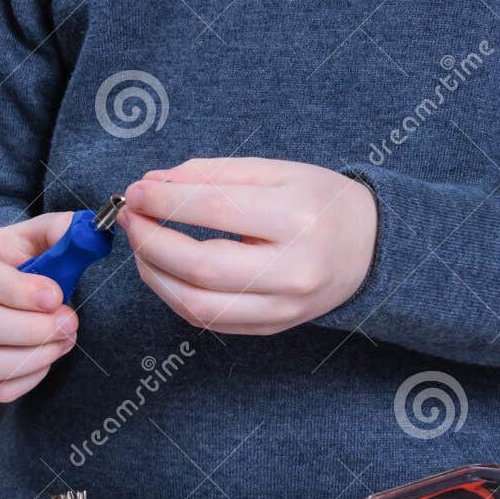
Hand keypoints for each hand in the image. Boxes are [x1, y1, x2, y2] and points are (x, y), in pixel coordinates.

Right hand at [0, 212, 80, 401]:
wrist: (4, 281)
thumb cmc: (23, 257)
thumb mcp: (42, 234)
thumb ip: (64, 231)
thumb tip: (84, 237)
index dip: (20, 291)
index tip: (56, 296)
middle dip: (32, 329)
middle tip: (70, 322)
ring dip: (34, 356)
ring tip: (64, 339)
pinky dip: (29, 378)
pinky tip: (48, 355)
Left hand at [116, 157, 377, 333]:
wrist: (370, 246)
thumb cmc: (320, 201)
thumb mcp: (275, 170)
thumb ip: (212, 173)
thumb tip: (152, 185)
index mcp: (298, 218)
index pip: (215, 209)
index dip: (165, 201)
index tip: (134, 191)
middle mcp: (293, 270)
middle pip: (200, 265)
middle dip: (150, 241)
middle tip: (129, 217)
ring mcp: (283, 307)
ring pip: (197, 305)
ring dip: (154, 273)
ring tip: (141, 243)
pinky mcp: (272, 327)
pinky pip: (209, 320)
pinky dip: (175, 295)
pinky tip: (164, 269)